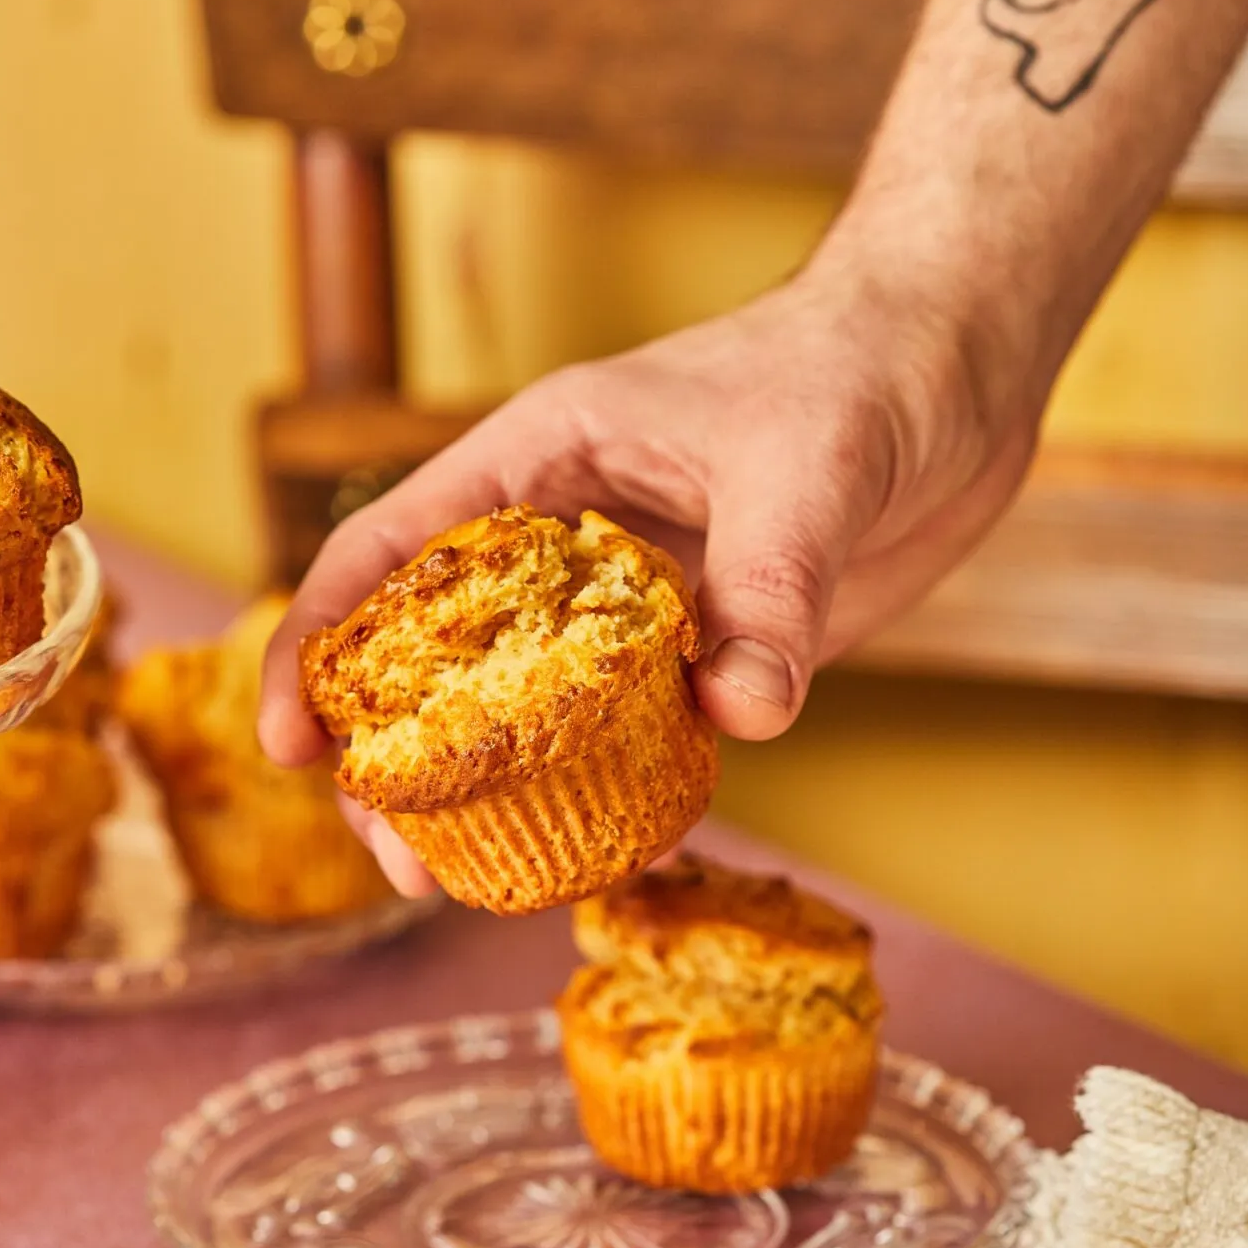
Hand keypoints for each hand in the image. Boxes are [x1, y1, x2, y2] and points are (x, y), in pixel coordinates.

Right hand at [260, 247, 1040, 891]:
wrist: (960, 366)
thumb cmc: (859, 367)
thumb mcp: (805, 468)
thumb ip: (766, 588)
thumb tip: (737, 711)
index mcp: (540, 458)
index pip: (391, 552)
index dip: (318, 643)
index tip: (286, 743)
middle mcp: (566, 532)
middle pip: (439, 653)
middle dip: (397, 757)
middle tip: (392, 858)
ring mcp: (632, 595)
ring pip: (528, 708)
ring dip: (491, 793)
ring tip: (464, 881)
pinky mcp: (705, 641)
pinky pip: (632, 732)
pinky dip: (602, 794)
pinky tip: (589, 857)